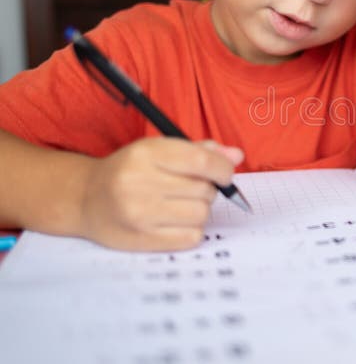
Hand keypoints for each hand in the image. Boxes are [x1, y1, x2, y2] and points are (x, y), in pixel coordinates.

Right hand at [79, 138, 242, 250]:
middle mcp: (139, 182)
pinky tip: (176, 222)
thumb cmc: (131, 170)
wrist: (86, 198)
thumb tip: (236, 156)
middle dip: (208, 189)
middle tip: (190, 188)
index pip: (202, 161)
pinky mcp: (140, 240)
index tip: (225, 173)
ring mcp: (138, 214)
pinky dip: (191, 230)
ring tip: (181, 204)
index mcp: (146, 153)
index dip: (223, 169)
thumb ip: (200, 150)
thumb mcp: (159, 149)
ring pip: (201, 214)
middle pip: (205, 190)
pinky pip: (191, 237)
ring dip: (200, 210)